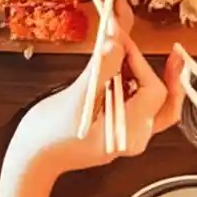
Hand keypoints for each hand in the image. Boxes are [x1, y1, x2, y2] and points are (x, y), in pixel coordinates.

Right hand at [5, 19, 184, 177]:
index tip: (121, 39)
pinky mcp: (121, 125)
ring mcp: (129, 132)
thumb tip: (117, 42)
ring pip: (155, 100)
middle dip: (157, 67)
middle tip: (158, 45)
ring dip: (144, 70)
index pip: (152, 91)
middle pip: (163, 98)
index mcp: (127, 134)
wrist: (33, 157)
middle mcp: (134, 136)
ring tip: (130, 43)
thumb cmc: (49, 136)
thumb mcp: (76, 99)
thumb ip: (101, 70)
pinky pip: (140, 101)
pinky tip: (124, 60)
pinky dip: (134, 78)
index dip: (140, 61)